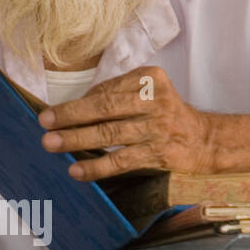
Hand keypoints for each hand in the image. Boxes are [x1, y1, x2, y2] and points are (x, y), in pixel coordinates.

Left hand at [38, 65, 212, 181]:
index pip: (106, 90)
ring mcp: (157, 127)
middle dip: (71, 116)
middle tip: (44, 123)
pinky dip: (97, 166)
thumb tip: (72, 110)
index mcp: (149, 78)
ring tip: (51, 144)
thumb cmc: (166, 115)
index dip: (77, 103)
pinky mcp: (159, 153)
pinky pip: (121, 160)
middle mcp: (154, 99)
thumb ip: (115, 96)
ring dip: (77, 139)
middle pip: (105, 107)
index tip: (52, 113)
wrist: (205, 140)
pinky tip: (77, 170)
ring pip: (110, 133)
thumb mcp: (147, 94)